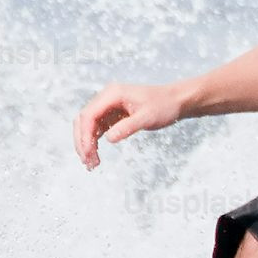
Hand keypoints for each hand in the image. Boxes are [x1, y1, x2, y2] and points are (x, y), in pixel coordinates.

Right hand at [73, 81, 188, 167]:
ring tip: (91, 164)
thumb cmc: (164, 106)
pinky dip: (93, 142)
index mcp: (112, 94)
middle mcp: (107, 97)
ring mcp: (108, 105)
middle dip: (82, 142)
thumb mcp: (148, 118)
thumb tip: (109, 138)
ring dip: (86, 144)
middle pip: (83, 120)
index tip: (88, 154)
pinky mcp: (112, 114)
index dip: (85, 136)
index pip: (89, 115)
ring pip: (87, 125)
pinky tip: (96, 156)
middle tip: (87, 162)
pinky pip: (96, 128)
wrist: (175, 100)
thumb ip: (128, 127)